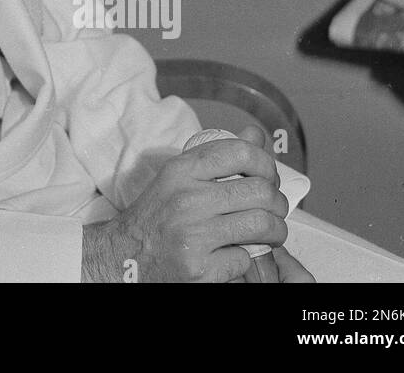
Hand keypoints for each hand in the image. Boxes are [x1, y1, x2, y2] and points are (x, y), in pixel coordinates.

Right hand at [81, 128, 288, 281]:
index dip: (266, 163)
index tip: (268, 176)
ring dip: (275, 232)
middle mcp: (187, 199)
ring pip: (262, 226)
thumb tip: (256, 134)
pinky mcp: (200, 268)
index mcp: (182, 170)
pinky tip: (234, 253)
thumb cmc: (157, 214)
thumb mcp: (180, 176)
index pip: (241, 153)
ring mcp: (193, 235)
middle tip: (274, 211)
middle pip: (261, 192)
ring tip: (267, 234)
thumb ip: (219, 156)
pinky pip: (246, 259)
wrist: (125, 254)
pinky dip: (246, 259)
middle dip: (278, 204)